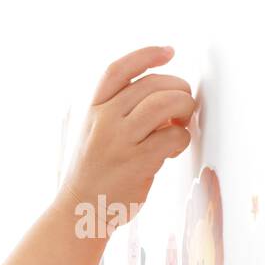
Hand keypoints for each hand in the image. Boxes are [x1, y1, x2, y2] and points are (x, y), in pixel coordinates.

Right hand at [60, 46, 196, 217]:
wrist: (79, 212)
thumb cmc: (93, 174)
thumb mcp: (93, 134)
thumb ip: (120, 113)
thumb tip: (166, 97)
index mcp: (92, 111)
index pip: (118, 70)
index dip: (147, 55)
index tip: (170, 52)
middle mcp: (103, 121)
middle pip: (153, 83)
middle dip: (178, 90)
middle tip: (182, 106)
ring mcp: (119, 141)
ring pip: (166, 103)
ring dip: (185, 109)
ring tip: (181, 123)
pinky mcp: (137, 162)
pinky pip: (174, 136)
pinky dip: (181, 140)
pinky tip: (172, 151)